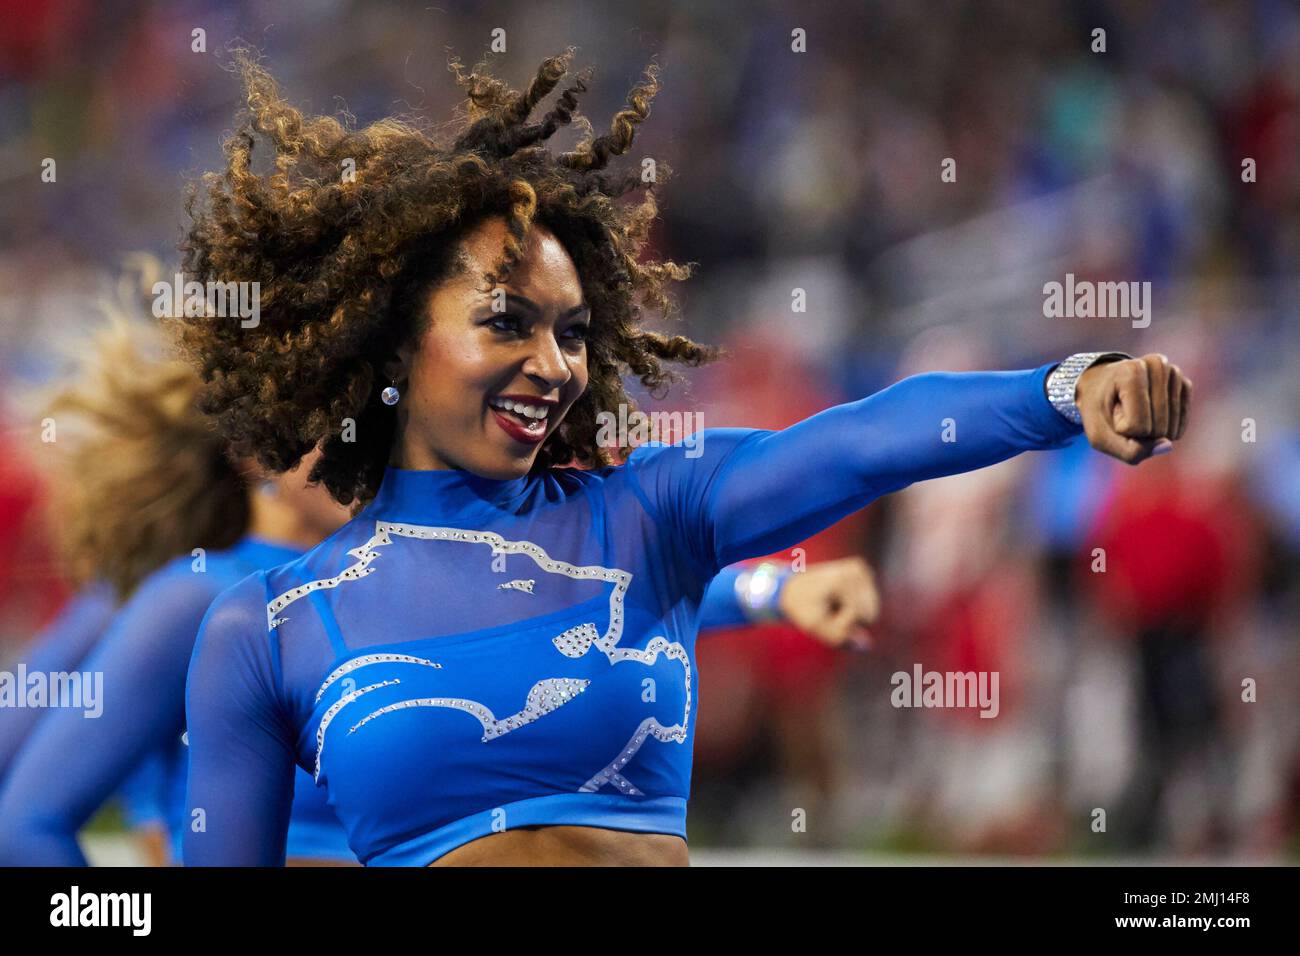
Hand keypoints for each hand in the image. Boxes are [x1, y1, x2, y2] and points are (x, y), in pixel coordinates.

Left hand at [778, 556, 879, 649]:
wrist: (792, 589)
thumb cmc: (802, 609)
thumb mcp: (815, 627)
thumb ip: (841, 638)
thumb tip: (868, 645)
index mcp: (844, 579)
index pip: (860, 616)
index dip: (842, 623)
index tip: (823, 612)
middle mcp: (856, 569)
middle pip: (872, 613)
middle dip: (852, 619)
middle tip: (829, 609)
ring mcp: (861, 569)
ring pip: (873, 609)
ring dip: (854, 614)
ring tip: (833, 604)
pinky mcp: (863, 573)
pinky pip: (870, 603)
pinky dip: (855, 606)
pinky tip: (838, 599)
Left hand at [1075, 353, 1191, 464]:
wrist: (1101, 387)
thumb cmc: (1098, 411)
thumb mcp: (1099, 437)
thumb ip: (1129, 451)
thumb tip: (1168, 446)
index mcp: (1131, 372)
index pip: (1138, 427)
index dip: (1121, 430)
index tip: (1110, 411)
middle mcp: (1157, 366)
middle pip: (1157, 429)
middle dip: (1137, 432)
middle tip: (1122, 412)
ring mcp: (1173, 373)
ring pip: (1170, 429)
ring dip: (1151, 431)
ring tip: (1135, 410)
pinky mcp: (1184, 384)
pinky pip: (1181, 423)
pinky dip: (1165, 429)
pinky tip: (1151, 414)